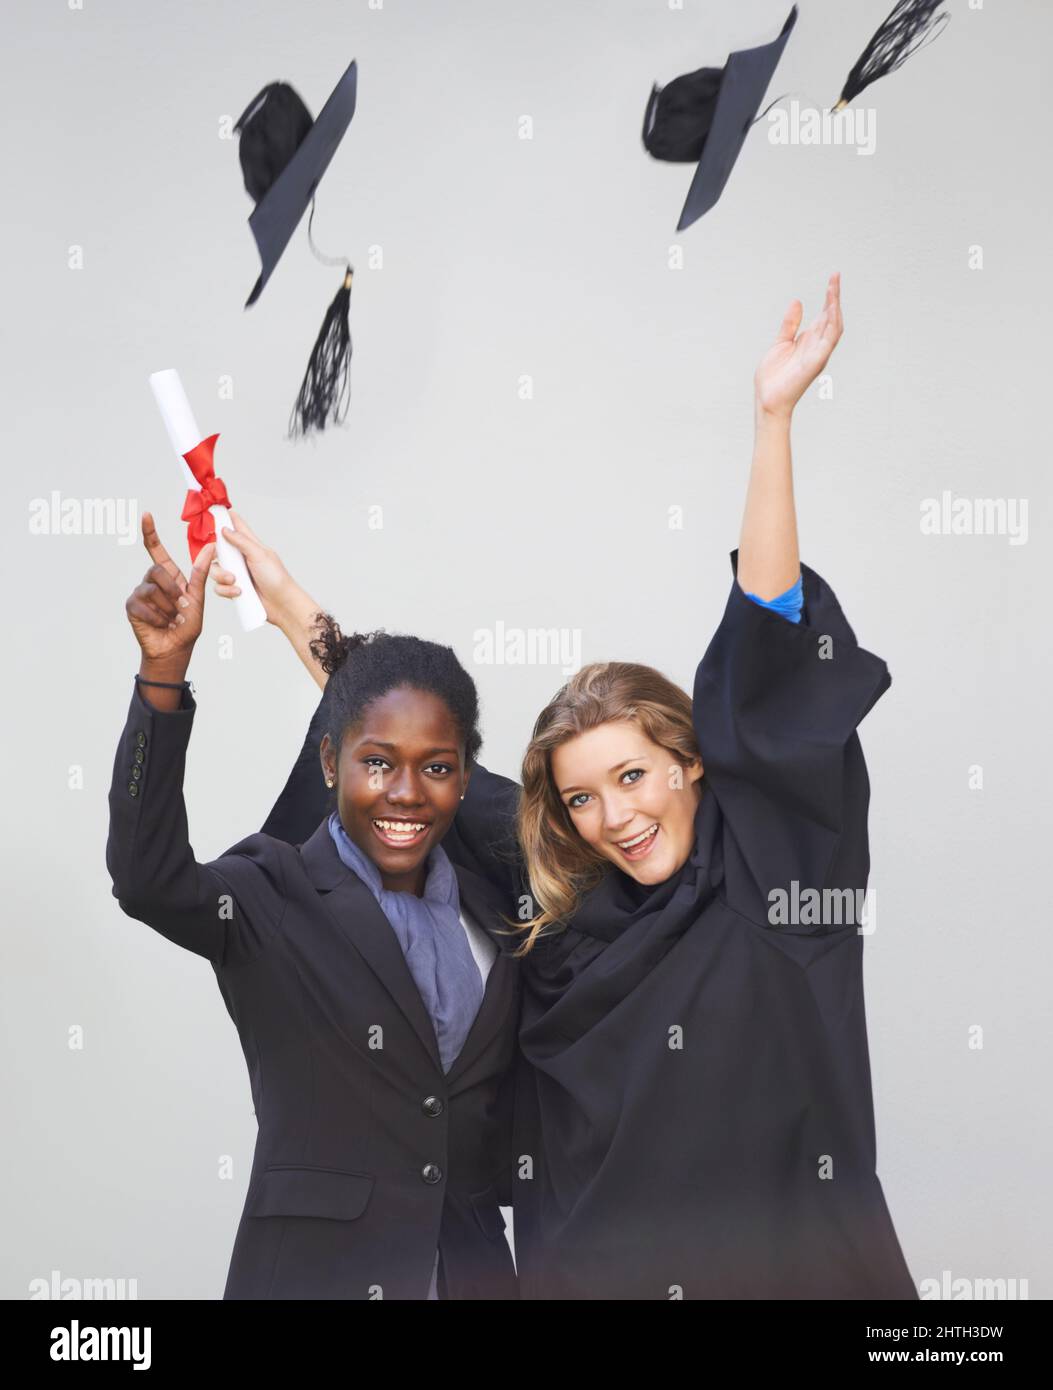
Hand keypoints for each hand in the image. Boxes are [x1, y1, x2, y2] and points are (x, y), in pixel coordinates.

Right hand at [126, 517, 213, 664]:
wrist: (176, 649)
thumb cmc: (187, 626)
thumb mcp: (198, 598)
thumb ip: (201, 572)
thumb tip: (211, 546)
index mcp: (169, 576)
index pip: (157, 550)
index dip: (151, 532)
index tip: (146, 514)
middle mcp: (152, 581)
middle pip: (157, 570)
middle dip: (173, 590)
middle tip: (181, 607)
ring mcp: (140, 593)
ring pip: (151, 589)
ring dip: (167, 608)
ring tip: (171, 619)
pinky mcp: (132, 606)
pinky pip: (143, 605)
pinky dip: (157, 618)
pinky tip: (160, 625)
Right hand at [210, 511, 294, 625]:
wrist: (282, 605)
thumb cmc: (277, 578)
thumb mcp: (260, 555)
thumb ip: (241, 541)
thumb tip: (225, 529)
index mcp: (250, 545)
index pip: (236, 525)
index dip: (224, 518)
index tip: (211, 512)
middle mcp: (241, 557)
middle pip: (218, 550)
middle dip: (215, 556)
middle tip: (218, 558)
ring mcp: (237, 573)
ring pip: (216, 570)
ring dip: (222, 576)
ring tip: (235, 581)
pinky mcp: (234, 588)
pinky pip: (219, 587)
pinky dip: (226, 590)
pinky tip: (239, 592)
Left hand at [754, 272, 842, 419]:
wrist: (767, 399)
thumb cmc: (774, 376)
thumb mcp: (780, 343)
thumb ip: (790, 324)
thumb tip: (798, 302)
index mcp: (810, 340)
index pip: (825, 314)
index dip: (830, 297)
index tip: (833, 278)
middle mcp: (818, 345)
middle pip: (832, 317)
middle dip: (835, 297)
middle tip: (835, 276)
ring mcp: (818, 354)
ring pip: (834, 326)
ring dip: (835, 307)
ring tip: (833, 287)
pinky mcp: (815, 362)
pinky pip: (828, 341)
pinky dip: (832, 325)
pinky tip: (831, 309)